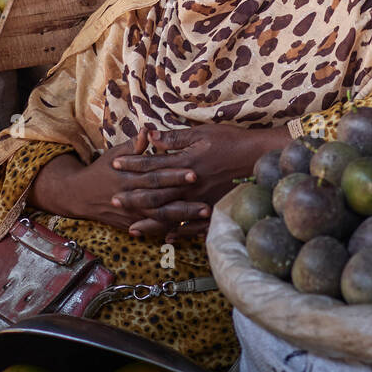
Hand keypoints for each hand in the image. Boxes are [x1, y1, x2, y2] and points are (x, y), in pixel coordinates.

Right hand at [28, 131, 201, 234]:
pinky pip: (153, 230)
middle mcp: (129, 198)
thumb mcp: (115, 154)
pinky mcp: (131, 226)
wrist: (78, 196)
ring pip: (159, 219)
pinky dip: (171, 230)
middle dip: (183, 202)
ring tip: (205, 214)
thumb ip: (134, 145)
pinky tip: (190, 229)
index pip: (154, 177)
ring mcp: (130, 214)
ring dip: (182, 218)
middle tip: (207, 201)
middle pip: (160, 201)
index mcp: (127, 177)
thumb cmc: (101, 170)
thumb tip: (148, 130)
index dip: (174, 175)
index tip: (194, 173)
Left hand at [112, 124, 290, 240]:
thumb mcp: (202, 133)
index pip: (151, 164)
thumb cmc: (231, 141)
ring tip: (132, 229)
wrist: (258, 158)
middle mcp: (189, 185)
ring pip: (170, 215)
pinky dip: (180, 233)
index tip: (114, 164)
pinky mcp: (214, 209)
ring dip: (150, 222)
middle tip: (113, 202)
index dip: (132, 163)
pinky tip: (168, 238)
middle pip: (155, 194)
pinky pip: (194, 226)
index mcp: (184, 163)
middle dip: (133, 198)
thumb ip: (175, 138)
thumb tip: (150, 136)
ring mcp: (201, 200)